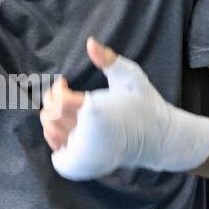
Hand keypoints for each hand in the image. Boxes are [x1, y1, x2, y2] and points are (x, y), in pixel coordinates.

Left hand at [43, 38, 208, 179]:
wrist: (158, 139)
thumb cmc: (145, 103)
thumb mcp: (131, 76)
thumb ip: (109, 59)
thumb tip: (90, 42)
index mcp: (98, 112)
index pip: (58, 101)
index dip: (56, 89)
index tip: (63, 83)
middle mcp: (90, 135)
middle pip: (50, 116)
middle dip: (51, 101)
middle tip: (61, 94)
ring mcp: (87, 153)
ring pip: (52, 134)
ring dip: (52, 118)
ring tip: (65, 110)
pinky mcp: (87, 166)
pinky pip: (57, 155)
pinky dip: (56, 139)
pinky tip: (69, 129)